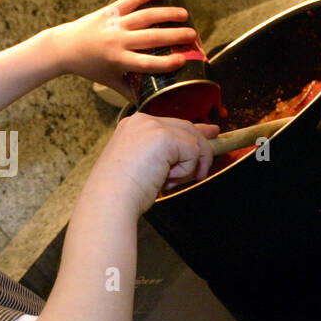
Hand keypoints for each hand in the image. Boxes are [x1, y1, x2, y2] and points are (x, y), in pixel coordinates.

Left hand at [41, 0, 198, 98]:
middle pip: (151, 38)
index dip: (166, 64)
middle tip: (193, 35)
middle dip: (174, 36)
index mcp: (118, 61)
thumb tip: (150, 101)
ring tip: (185, 14)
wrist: (65, 47)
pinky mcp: (110, 10)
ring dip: (167, 14)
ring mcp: (115, 24)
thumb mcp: (109, 81)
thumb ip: (129, 91)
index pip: (146, 64)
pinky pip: (132, 0)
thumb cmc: (90, 67)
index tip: (183, 60)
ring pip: (145, 16)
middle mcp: (118, 41)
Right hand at [87, 112, 219, 215]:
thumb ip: (162, 155)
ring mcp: (153, 127)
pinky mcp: (165, 138)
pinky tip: (166, 180)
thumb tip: (188, 154)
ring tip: (169, 183)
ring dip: (188, 167)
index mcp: (133, 126)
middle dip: (202, 146)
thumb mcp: (142, 164)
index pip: (171, 124)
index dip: (192, 132)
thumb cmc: (120, 191)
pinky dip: (186, 171)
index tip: (210, 134)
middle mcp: (142, 121)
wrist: (110, 198)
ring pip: (193, 141)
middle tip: (206, 166)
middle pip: (186, 127)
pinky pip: (192, 152)